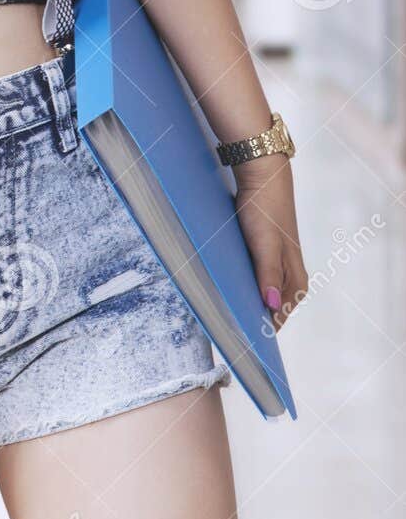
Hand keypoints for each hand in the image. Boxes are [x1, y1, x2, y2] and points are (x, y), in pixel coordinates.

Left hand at [231, 153, 308, 330]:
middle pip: (271, 308)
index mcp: (294, 278)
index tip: (241, 345)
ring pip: (262, 291)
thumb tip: (272, 308)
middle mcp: (289, 273)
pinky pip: (255, 275)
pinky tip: (226, 285)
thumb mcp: (265, 244)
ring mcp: (277, 261)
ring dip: (246, 301)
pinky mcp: (264, 249)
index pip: (278, 317)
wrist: (261, 173)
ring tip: (223, 313)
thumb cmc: (265, 209)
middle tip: (227, 332)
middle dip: (252, 320)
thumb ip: (268, 275)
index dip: (261, 332)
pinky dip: (243, 284)